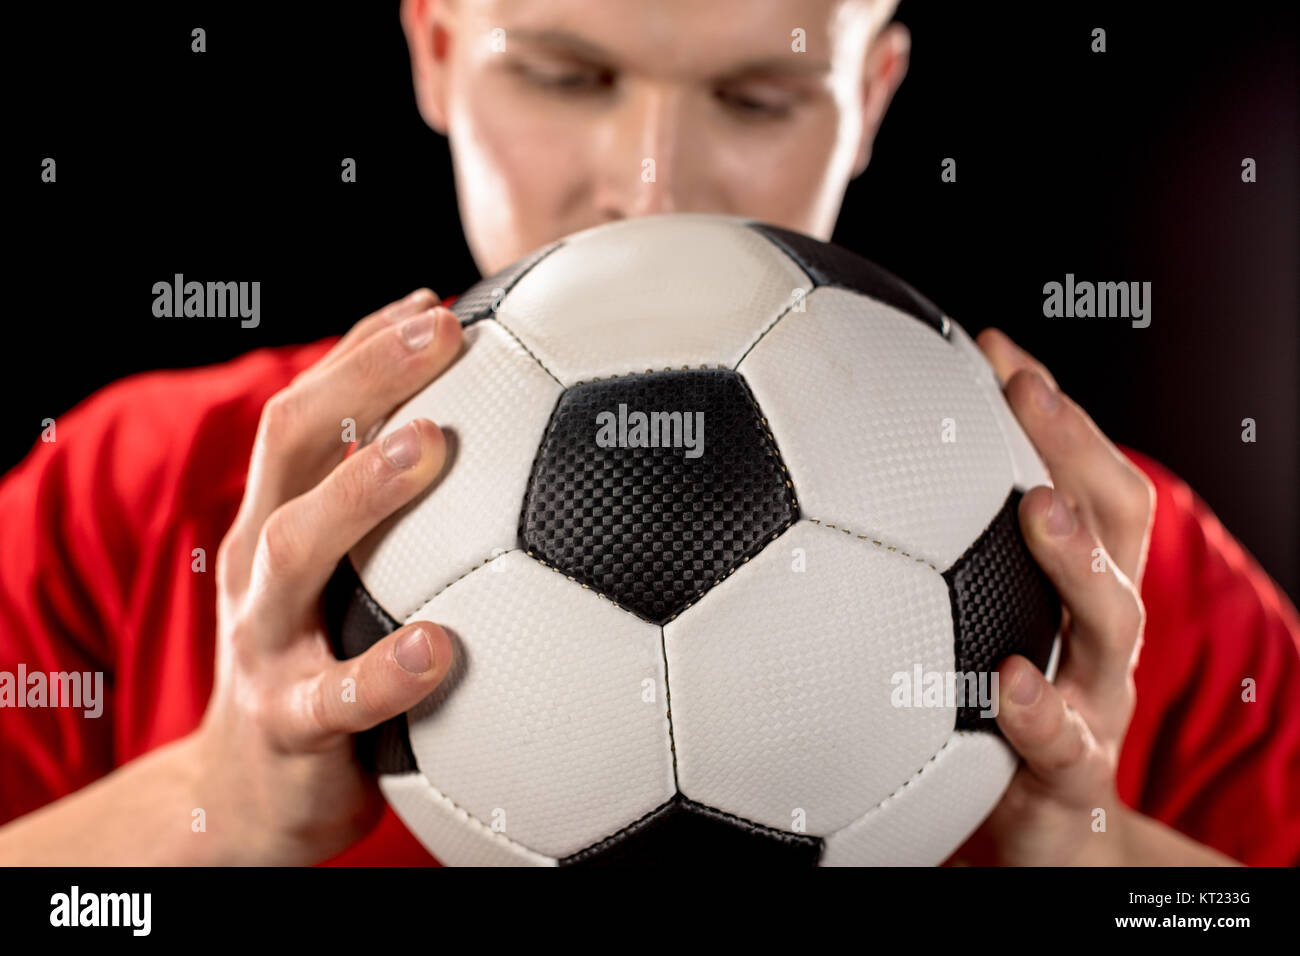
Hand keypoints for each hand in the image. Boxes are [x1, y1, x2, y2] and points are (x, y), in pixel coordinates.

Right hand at [193, 289, 461, 863]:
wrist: (245, 797)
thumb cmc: (322, 663)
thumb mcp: (342, 584)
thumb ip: (393, 525)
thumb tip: (499, 455)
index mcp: (278, 521)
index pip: (310, 410)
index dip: (365, 349)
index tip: (439, 303)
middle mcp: (259, 566)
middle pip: (291, 444)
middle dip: (363, 376)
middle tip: (446, 331)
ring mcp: (264, 643)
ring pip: (293, 550)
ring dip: (360, 489)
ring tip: (432, 445)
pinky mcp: (288, 723)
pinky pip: (336, 696)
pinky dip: (385, 669)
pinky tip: (443, 646)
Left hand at [951, 329, 1233, 864]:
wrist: (1035, 830)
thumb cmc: (988, 708)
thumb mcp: (974, 626)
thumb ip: (939, 555)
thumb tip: (852, 462)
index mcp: (1074, 583)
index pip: (1085, 478)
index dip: (1053, 412)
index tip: (993, 348)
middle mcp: (1097, 627)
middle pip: (1117, 521)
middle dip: (1074, 446)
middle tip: (1023, 389)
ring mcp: (1096, 697)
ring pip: (1113, 619)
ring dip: (1076, 556)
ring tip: (1036, 507)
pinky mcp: (1074, 773)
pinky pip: (1067, 743)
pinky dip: (1040, 712)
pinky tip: (1007, 684)